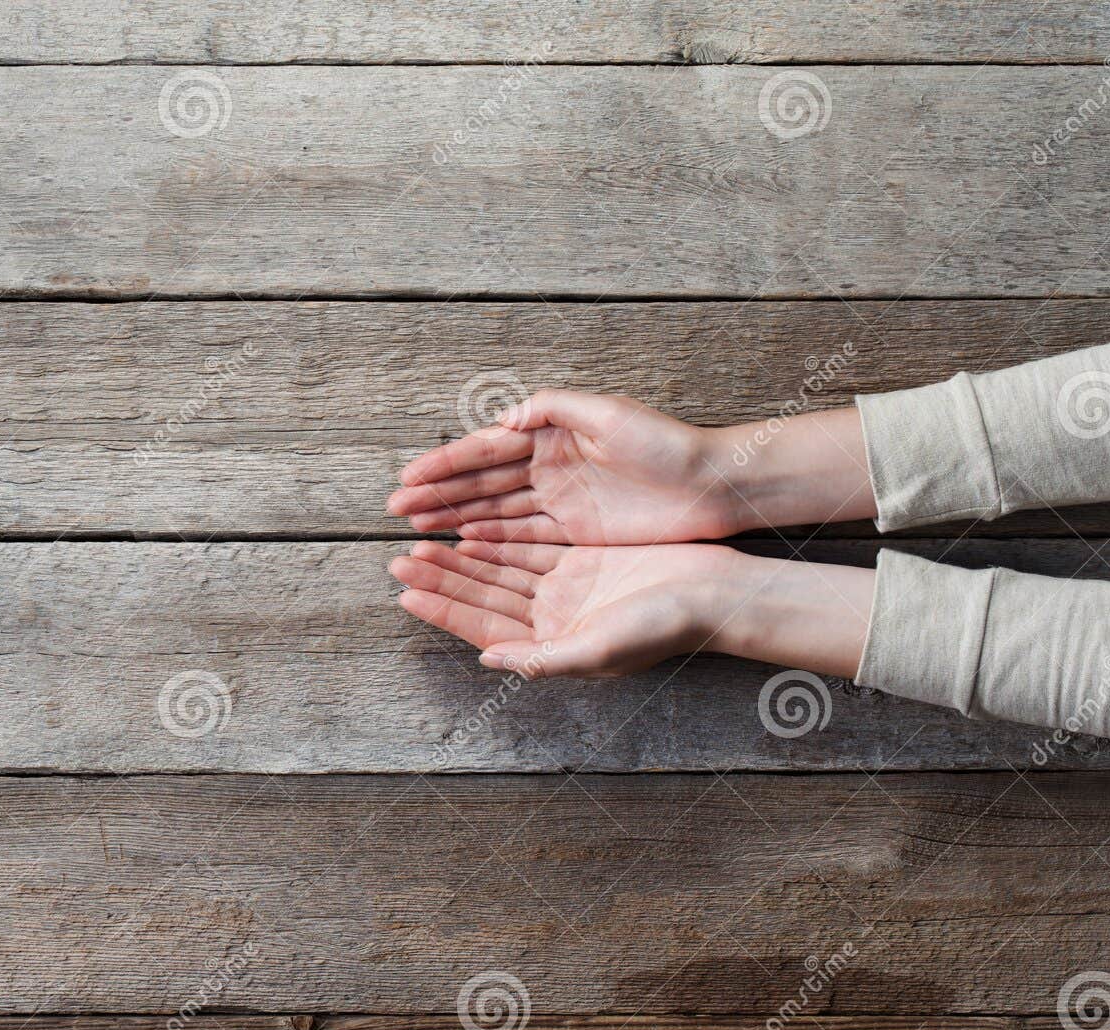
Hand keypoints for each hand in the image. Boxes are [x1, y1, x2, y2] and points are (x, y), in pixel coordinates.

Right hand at [387, 390, 742, 544]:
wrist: (712, 485)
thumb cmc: (666, 444)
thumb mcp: (610, 414)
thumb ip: (554, 408)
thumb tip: (502, 417)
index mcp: (551, 433)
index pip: (486, 450)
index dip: (446, 463)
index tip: (410, 475)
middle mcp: (549, 464)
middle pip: (482, 481)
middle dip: (439, 492)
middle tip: (397, 507)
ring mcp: (561, 497)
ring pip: (495, 507)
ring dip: (456, 515)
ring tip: (418, 527)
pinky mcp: (576, 527)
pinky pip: (523, 532)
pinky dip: (491, 535)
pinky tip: (463, 540)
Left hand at [390, 540, 872, 679]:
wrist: (714, 593)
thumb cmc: (662, 626)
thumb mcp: (600, 646)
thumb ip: (544, 657)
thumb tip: (489, 659)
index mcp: (553, 645)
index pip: (484, 625)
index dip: (444, 609)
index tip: (405, 593)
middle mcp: (553, 619)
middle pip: (484, 596)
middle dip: (442, 579)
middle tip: (400, 560)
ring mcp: (566, 590)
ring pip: (499, 571)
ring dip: (462, 560)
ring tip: (421, 543)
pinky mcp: (582, 563)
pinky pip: (527, 549)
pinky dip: (498, 540)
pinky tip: (469, 530)